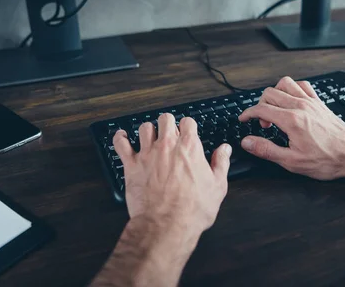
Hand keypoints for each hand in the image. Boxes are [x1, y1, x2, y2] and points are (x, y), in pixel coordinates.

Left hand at [113, 114, 230, 233]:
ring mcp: (148, 154)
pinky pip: (121, 143)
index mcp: (190, 148)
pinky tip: (122, 137)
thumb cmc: (191, 210)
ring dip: (148, 131)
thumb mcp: (218, 187)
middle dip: (168, 123)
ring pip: (145, 127)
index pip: (188, 122)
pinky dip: (120, 138)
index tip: (188, 133)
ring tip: (150, 137)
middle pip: (165, 119)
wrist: (166, 225)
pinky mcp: (131, 165)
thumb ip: (221, 163)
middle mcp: (168, 146)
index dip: (188, 126)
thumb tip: (224, 150)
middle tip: (169, 133)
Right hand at [238, 77, 344, 180]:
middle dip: (260, 106)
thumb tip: (247, 142)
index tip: (244, 119)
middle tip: (263, 123)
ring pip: (285, 83)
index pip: (261, 108)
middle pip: (270, 93)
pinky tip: (290, 102)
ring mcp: (311, 102)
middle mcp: (301, 106)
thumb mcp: (292, 161)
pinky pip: (302, 85)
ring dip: (275, 94)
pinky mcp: (318, 102)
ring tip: (274, 109)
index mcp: (292, 120)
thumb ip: (266, 150)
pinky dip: (292, 89)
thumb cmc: (327, 159)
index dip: (248, 114)